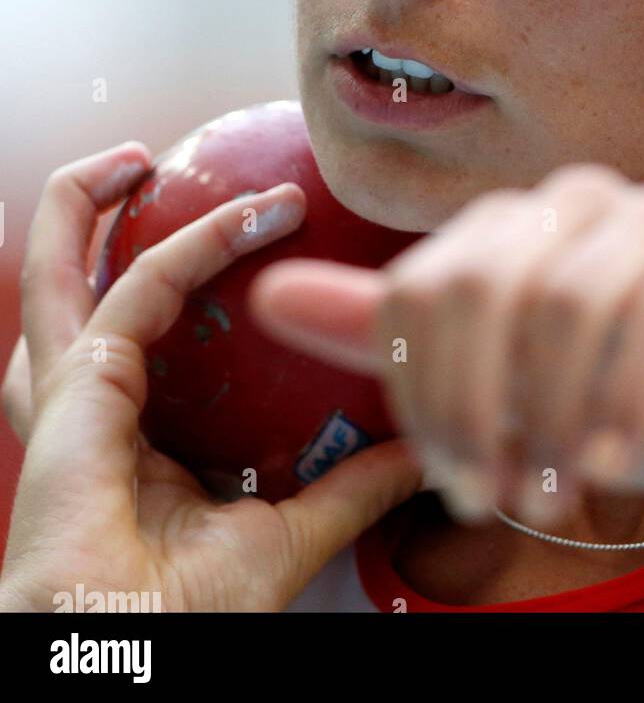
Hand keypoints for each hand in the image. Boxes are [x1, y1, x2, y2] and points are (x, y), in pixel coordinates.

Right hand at [0, 142, 424, 612]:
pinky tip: (252, 215)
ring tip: (139, 156)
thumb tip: (420, 450)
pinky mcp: (81, 388)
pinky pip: (141, 291)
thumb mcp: (288, 532)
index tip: (228, 235)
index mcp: (120, 434)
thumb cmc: (191, 617)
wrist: (139, 654)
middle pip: (60, 290)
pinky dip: (196, 244)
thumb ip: (350, 488)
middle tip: (144, 164)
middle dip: (85, 220)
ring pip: (57, 274)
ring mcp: (69, 394)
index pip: (124, 335)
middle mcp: (83, 405)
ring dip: (88, 207)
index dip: (157, 279)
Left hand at [248, 165, 643, 528]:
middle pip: (483, 281)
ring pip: (566, 297)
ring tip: (559, 490)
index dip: (420, 391)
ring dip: (551, 412)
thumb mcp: (512, 381)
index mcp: (518, 224)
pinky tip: (614, 460)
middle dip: (475, 403)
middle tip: (494, 493)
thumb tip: (263, 297)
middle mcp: (580, 202)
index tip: (452, 479)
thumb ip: (396, 339)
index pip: (422, 286)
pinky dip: (624, 397)